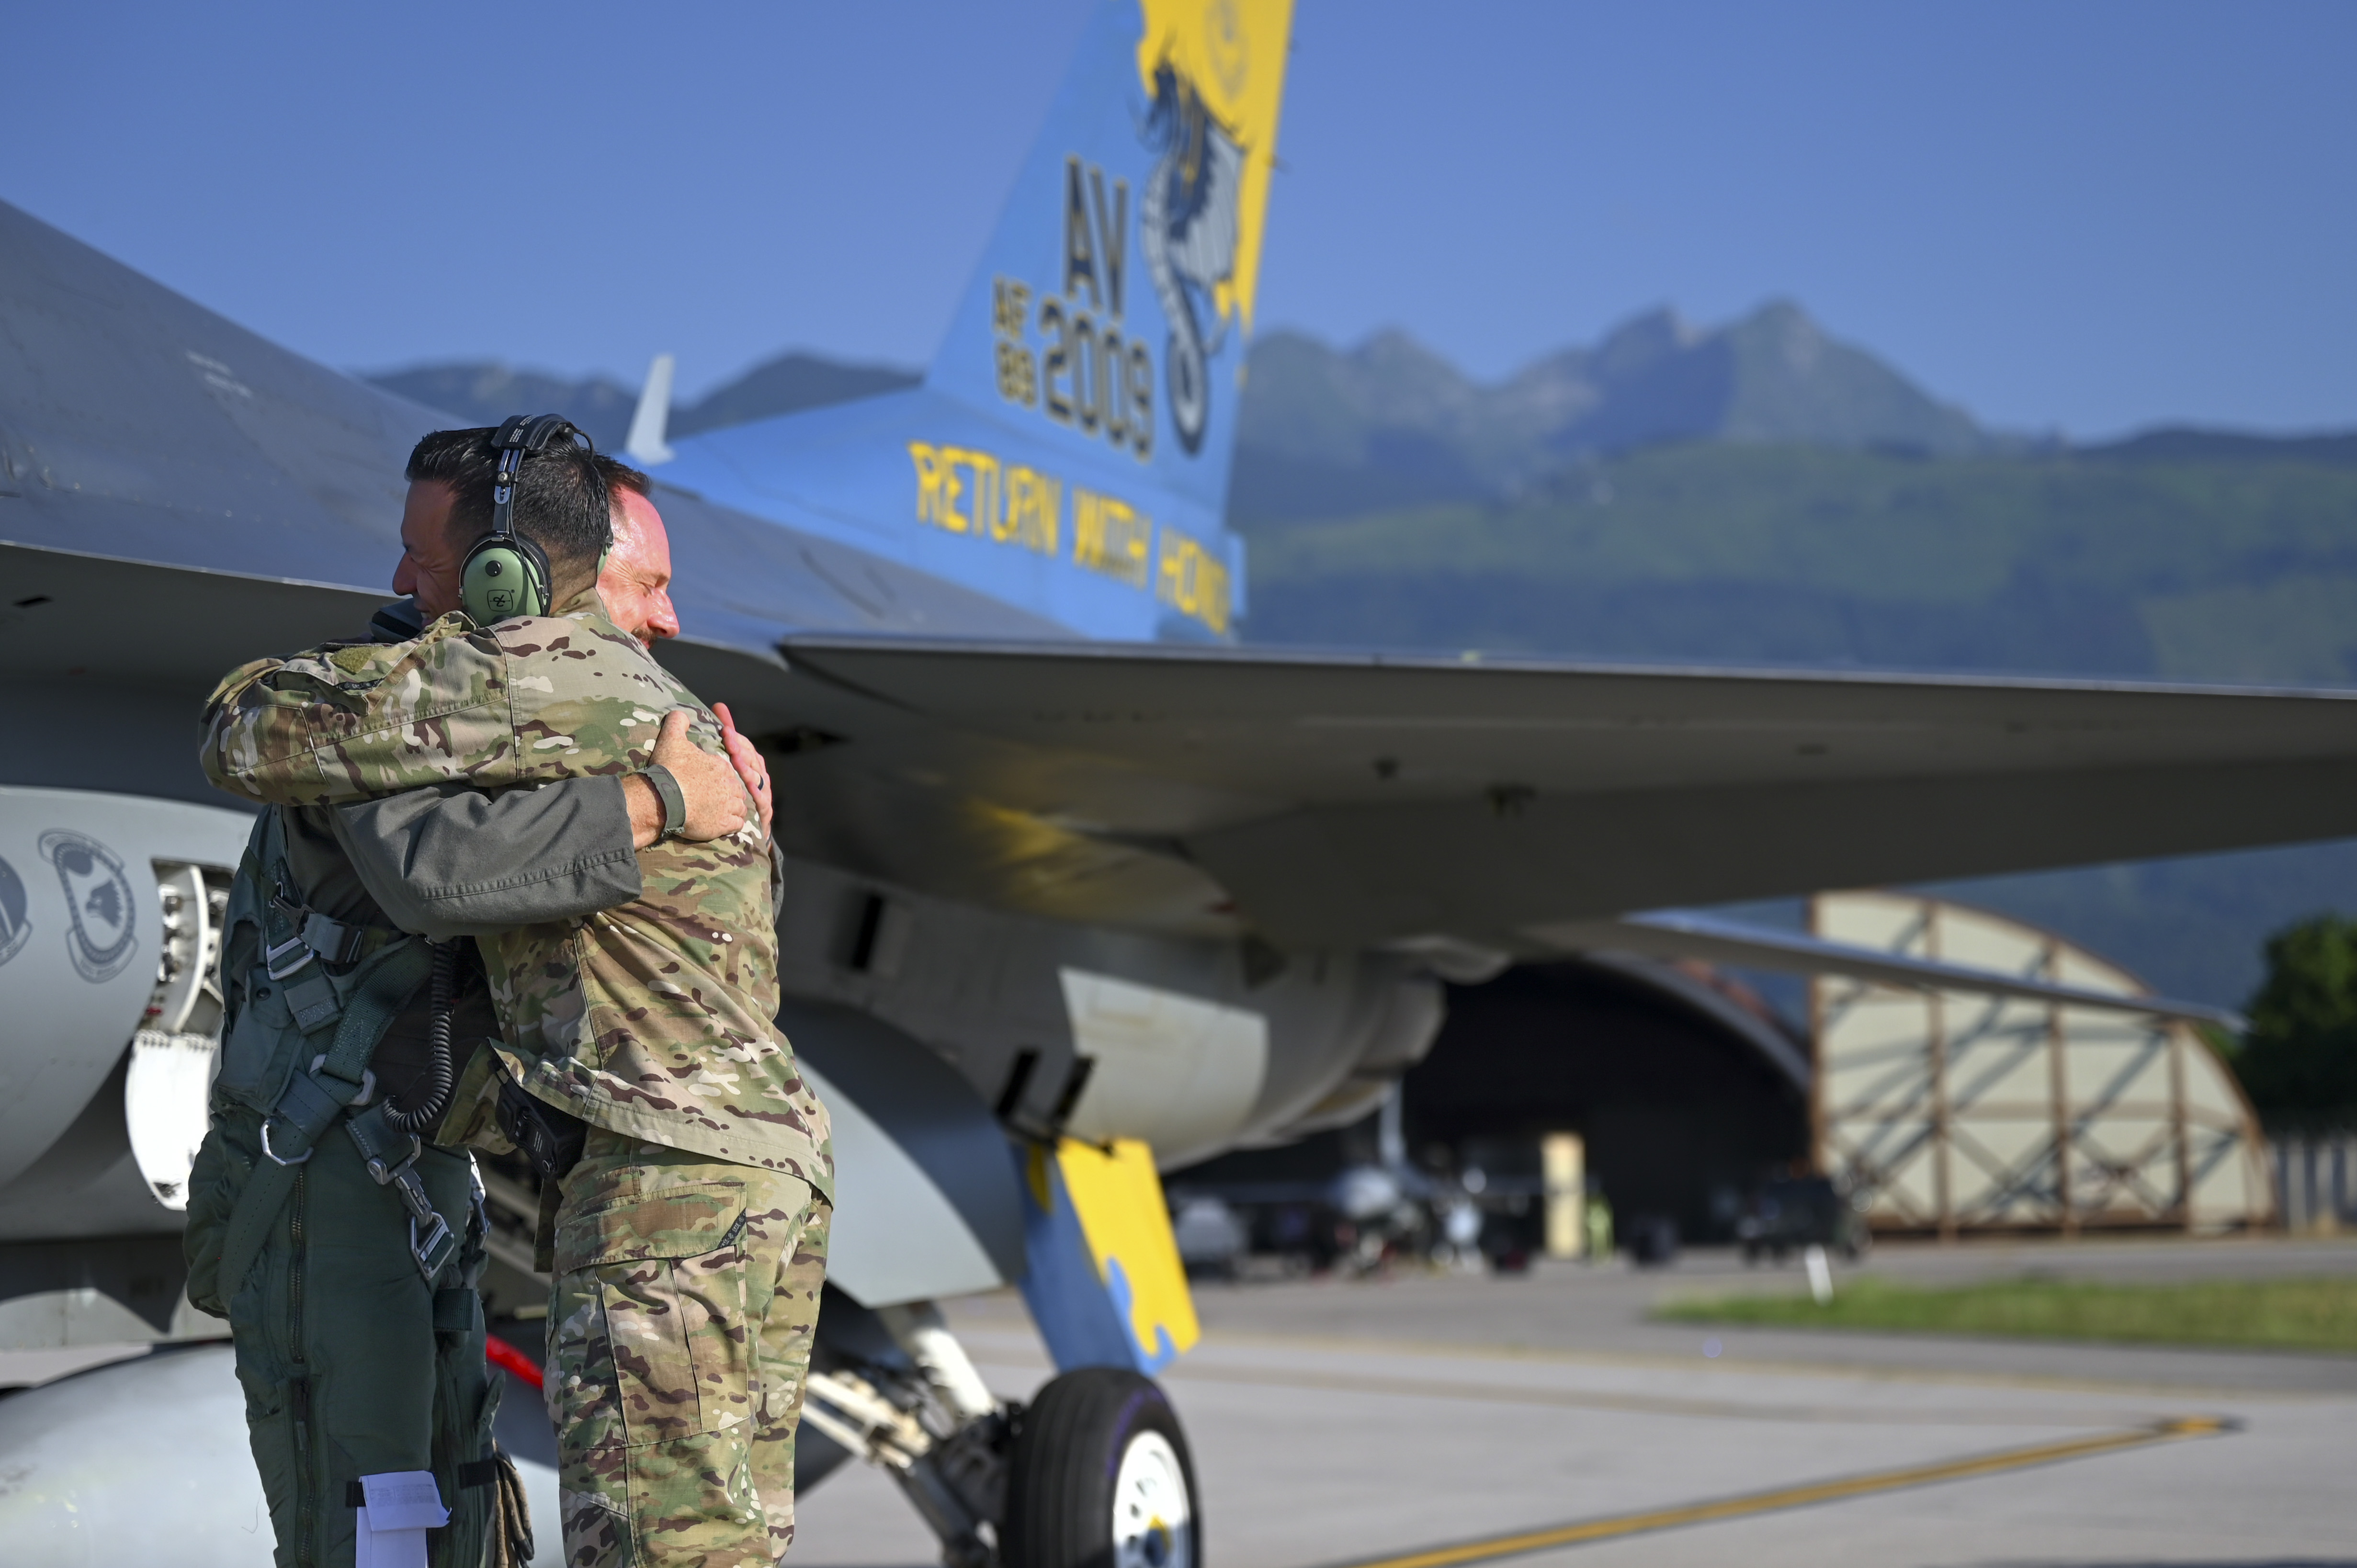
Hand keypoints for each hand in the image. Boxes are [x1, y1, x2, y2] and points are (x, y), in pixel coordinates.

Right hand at [623, 710, 747, 846]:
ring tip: (723, 812)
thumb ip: (677, 723)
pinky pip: (738, 824)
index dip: (722, 777)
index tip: (711, 782)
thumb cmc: (668, 769)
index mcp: (721, 765)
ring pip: (740, 806)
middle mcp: (729, 784)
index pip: (730, 771)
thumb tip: (681, 713)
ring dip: (734, 809)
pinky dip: (734, 824)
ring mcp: (728, 805)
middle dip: (730, 793)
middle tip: (718, 799)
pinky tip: (725, 824)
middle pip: (737, 788)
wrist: (662, 798)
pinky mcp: (724, 824)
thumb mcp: (671, 739)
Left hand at [713, 702, 773, 833]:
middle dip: (741, 749)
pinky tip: (746, 785)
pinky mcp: (764, 812)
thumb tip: (719, 705)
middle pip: (753, 761)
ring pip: (757, 778)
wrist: (745, 829)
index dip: (737, 739)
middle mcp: (759, 778)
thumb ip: (729, 735)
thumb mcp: (731, 760)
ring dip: (747, 768)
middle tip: (728, 740)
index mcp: (751, 765)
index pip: (746, 748)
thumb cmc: (734, 792)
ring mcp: (763, 795)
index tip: (724, 730)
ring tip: (735, 759)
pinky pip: (761, 800)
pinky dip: (755, 792)